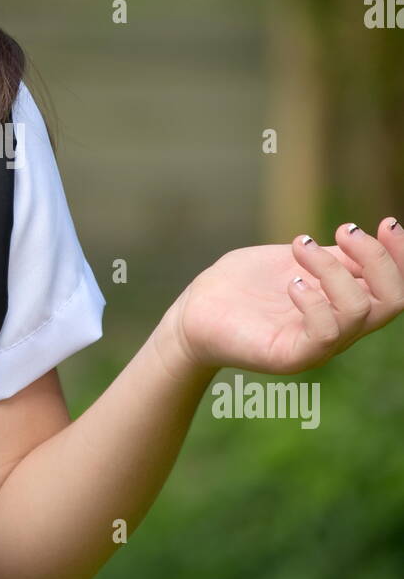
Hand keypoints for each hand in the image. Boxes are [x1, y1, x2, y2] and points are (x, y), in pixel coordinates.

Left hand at [163, 218, 403, 375]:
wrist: (195, 312)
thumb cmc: (243, 285)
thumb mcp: (295, 260)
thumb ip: (332, 256)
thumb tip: (368, 240)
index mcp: (344, 304)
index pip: (396, 288)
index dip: (400, 256)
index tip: (385, 222)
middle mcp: (340, 328)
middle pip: (394, 302)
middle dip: (377, 258)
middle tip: (341, 231)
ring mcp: (317, 346)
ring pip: (360, 311)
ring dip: (332, 269)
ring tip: (298, 247)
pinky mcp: (290, 356)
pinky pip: (325, 333)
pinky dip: (314, 300)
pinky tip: (290, 283)